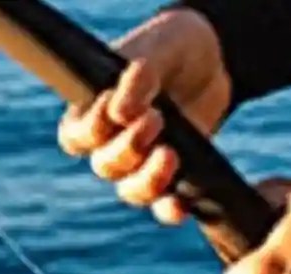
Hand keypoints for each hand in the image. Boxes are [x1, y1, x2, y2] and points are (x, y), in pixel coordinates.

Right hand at [56, 9, 231, 224]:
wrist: (214, 59)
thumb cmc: (171, 48)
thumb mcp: (157, 49)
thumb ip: (138, 76)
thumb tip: (122, 112)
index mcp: (93, 111)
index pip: (75, 136)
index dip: (92, 131)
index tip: (116, 107)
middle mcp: (112, 143)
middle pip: (105, 166)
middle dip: (127, 148)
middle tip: (155, 119)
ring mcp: (143, 163)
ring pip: (131, 191)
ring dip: (147, 181)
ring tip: (170, 155)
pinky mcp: (175, 177)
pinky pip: (165, 206)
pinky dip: (170, 209)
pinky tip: (179, 203)